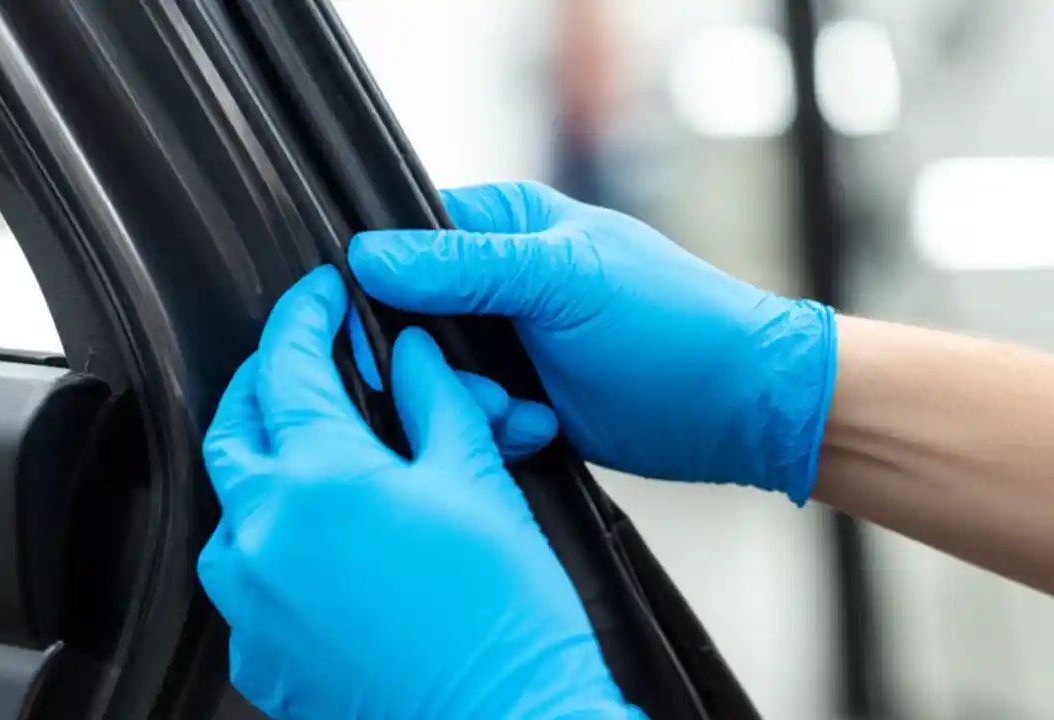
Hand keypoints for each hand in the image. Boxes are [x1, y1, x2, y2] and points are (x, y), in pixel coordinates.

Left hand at [198, 266, 639, 719]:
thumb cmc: (504, 622)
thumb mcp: (475, 482)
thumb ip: (433, 402)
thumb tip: (412, 358)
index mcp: (317, 480)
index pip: (288, 364)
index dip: (306, 315)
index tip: (322, 298)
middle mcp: (264, 538)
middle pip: (236, 425)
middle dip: (269, 379)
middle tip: (310, 362)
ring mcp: (252, 604)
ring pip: (231, 504)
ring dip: (264, 461)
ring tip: (318, 451)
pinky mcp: (260, 654)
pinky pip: (246, 577)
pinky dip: (275, 541)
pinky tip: (325, 540)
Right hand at [349, 182, 836, 503]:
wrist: (737, 408)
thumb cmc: (672, 323)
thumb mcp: (563, 279)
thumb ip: (464, 267)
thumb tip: (368, 256)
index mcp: (503, 223)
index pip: (405, 235)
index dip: (383, 280)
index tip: (387, 325)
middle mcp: (495, 278)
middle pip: (408, 313)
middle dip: (428, 360)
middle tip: (478, 384)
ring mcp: (506, 338)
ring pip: (430, 371)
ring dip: (464, 400)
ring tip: (520, 411)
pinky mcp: (516, 392)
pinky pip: (465, 410)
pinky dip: (491, 426)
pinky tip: (537, 427)